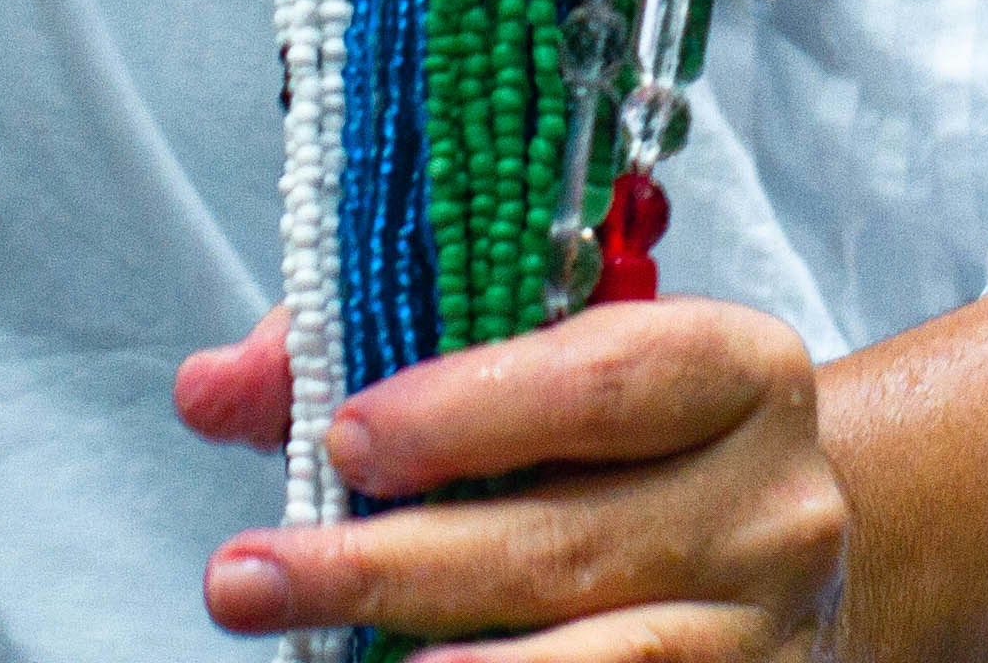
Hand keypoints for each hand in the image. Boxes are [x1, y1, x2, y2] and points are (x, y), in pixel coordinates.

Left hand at [180, 297, 851, 661]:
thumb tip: (212, 386)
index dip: (468, 409)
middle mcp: (775, 504)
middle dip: (389, 566)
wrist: (770, 557)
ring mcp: (769, 633)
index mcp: (735, 370)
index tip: (340, 438)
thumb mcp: (526, 367)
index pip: (603, 379)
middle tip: (245, 576)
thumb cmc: (615, 447)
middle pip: (571, 543)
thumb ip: (368, 354)